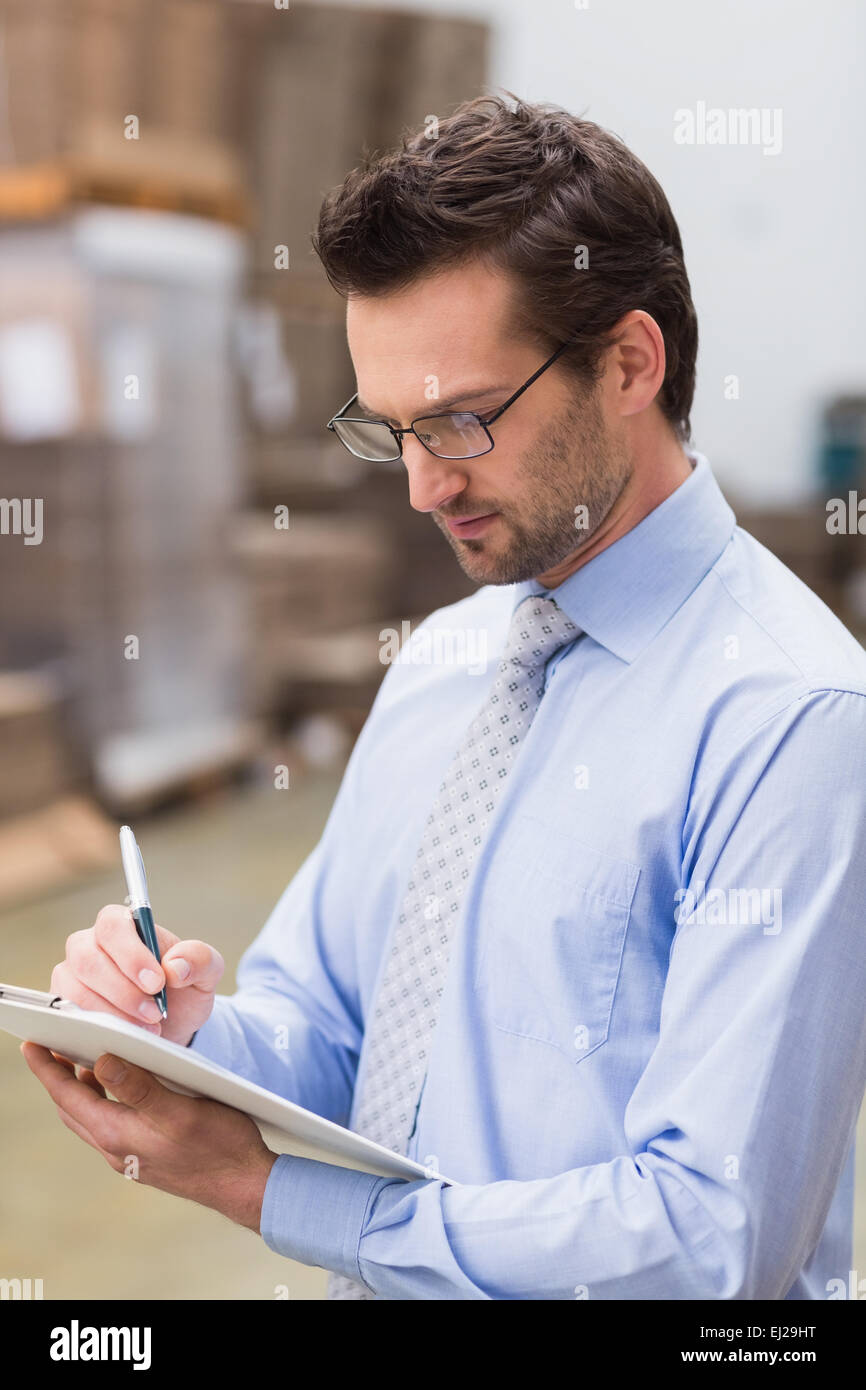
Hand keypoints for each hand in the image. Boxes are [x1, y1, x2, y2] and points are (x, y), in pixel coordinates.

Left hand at [20, 1043, 276, 1231]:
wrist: (244, 1185)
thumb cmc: (219, 1146)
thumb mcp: (180, 1110)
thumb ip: (139, 1088)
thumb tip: (101, 1061)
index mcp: (118, 1135)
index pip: (68, 1097)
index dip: (46, 1070)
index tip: (29, 1045)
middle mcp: (116, 1148)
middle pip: (73, 1109)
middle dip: (58, 1077)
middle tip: (51, 1046)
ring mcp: (130, 1155)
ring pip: (90, 1118)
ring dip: (80, 1089)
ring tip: (83, 1059)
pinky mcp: (145, 1156)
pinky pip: (110, 1124)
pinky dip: (104, 1100)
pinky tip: (121, 1086)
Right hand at [51, 905, 224, 1046]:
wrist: (169, 1026)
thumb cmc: (183, 991)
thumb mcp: (205, 973)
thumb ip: (200, 959)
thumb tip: (175, 966)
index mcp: (122, 925)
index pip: (113, 926)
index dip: (131, 954)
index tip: (156, 983)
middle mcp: (88, 945)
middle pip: (87, 959)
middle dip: (123, 991)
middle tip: (155, 1014)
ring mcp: (71, 976)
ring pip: (75, 991)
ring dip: (113, 1014)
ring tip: (147, 1030)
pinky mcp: (64, 1006)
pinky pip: (68, 1017)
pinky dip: (96, 1029)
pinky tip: (123, 1039)